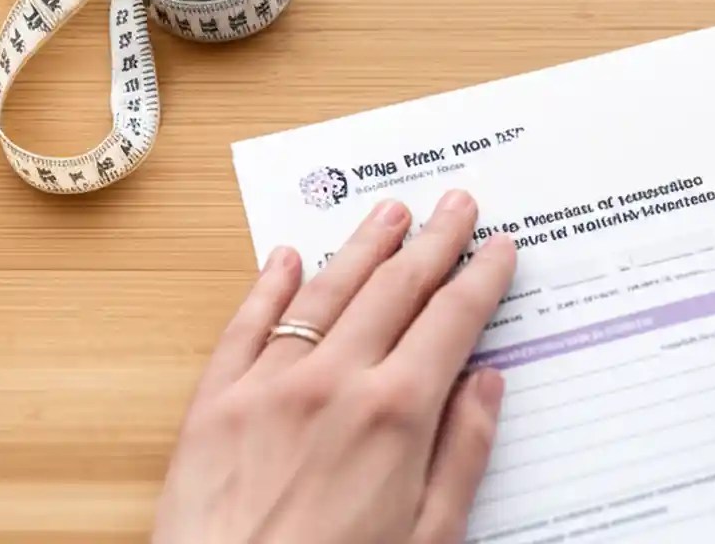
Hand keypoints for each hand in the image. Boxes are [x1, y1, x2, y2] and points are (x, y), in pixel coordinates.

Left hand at [151, 191, 515, 543]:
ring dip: (364, 246)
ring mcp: (269, 385)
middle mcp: (334, 382)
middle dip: (434, 241)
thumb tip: (487, 383)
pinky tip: (289, 257)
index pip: (452, 319)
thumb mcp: (431, 535)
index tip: (499, 248)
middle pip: (396, 288)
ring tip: (392, 213)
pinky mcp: (215, 403)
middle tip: (457, 204)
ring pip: (327, 291)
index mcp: (397, 413)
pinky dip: (269, 285)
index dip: (481, 276)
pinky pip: (247, 326)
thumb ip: (464, 452)